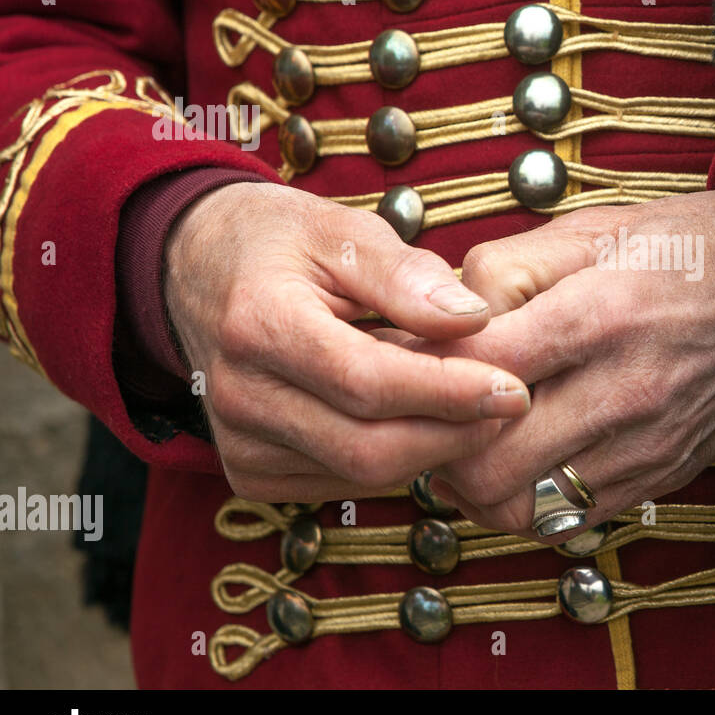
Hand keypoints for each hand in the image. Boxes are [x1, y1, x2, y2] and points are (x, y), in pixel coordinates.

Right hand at [163, 182, 530, 500]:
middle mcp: (240, 396)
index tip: (513, 387)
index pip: (368, 382)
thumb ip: (408, 276)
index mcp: (259, 324)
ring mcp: (239, 444)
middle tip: (510, 406)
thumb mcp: (343, 230)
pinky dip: (395, 458)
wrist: (200, 271)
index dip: (449, 392)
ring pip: (362, 475)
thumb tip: (473, 319)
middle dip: (454, 435)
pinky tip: (417, 418)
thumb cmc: (283, 244)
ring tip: (466, 400)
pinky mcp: (251, 474)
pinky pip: (343, 484)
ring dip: (430, 447)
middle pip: (368, 448)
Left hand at [396, 187, 714, 538]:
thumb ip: (506, 268)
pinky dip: (531, 500)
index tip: (411, 360)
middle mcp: (620, 393)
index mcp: (595, 318)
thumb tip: (444, 316)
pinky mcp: (662, 474)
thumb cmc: (691, 248)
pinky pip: (571, 519)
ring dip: (477, 485)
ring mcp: (645, 445)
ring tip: (475, 442)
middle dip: (438, 446)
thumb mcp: (595, 230)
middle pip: (485, 466)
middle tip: (431, 414)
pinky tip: (528, 459)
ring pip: (521, 509)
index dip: (421, 373)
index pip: (470, 375)